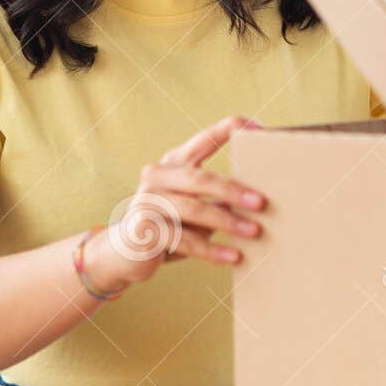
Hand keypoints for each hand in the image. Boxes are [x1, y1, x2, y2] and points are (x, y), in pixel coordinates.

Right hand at [81, 115, 266, 292]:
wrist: (125, 252)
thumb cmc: (170, 224)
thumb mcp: (194, 206)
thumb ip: (218, 196)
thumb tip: (260, 198)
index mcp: (174, 163)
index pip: (203, 139)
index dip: (229, 129)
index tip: (260, 128)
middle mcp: (157, 176)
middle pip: (199, 178)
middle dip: (232, 190)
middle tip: (261, 202)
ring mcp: (147, 201)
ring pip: (192, 209)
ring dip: (226, 222)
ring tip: (253, 232)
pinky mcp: (143, 228)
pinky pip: (184, 240)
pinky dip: (211, 250)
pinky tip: (233, 257)